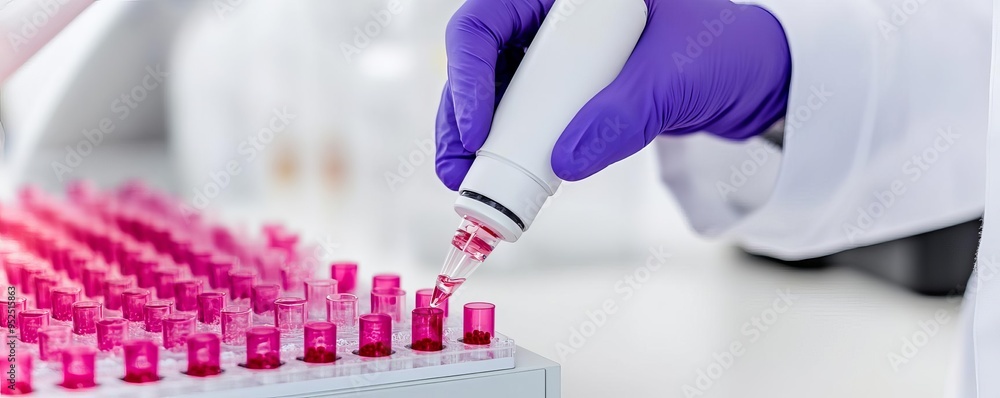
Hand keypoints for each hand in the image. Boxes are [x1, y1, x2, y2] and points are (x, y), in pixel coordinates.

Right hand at [435, 0, 790, 188]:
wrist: (751, 77)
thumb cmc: (724, 50)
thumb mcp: (675, 77)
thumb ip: (625, 115)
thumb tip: (567, 162)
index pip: (489, 18)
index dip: (470, 72)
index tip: (477, 129)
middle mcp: (552, 15)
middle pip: (479, 59)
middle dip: (459, 117)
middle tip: (457, 169)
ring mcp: (555, 53)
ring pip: (493, 91)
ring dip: (474, 140)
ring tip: (468, 184)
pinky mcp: (563, 89)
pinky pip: (521, 116)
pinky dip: (507, 149)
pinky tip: (502, 181)